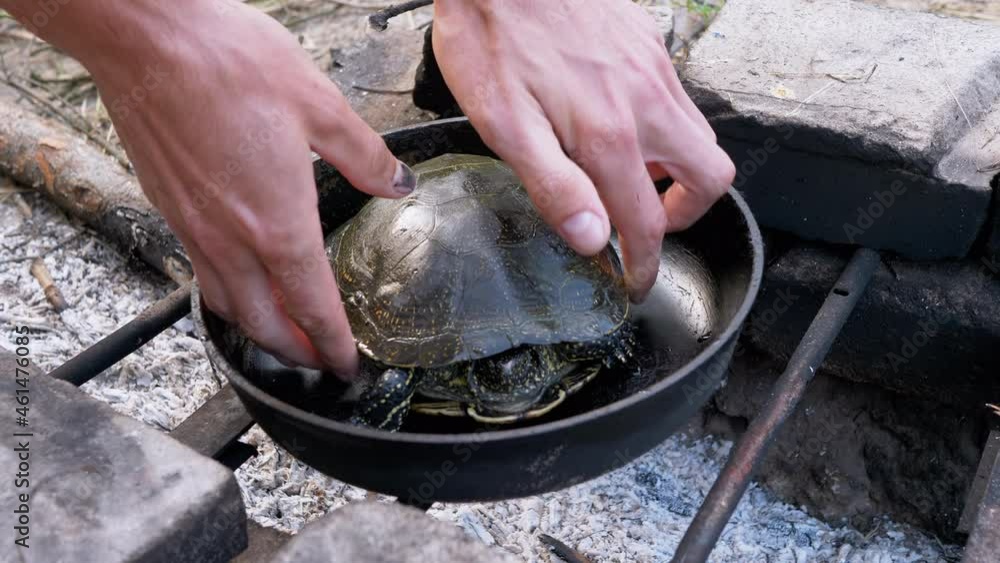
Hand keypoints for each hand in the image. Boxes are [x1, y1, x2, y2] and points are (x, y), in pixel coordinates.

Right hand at [66, 1, 414, 375]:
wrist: (147, 38)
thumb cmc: (229, 64)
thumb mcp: (321, 105)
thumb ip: (363, 155)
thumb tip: (396, 183)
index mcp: (277, 223)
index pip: (313, 307)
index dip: (334, 345)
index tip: (349, 366)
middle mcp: (231, 240)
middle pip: (265, 325)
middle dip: (297, 354)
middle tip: (319, 362)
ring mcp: (193, 228)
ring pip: (227, 307)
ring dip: (259, 331)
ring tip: (282, 334)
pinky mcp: (168, 208)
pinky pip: (200, 273)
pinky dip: (227, 295)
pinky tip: (240, 278)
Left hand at [432, 0, 734, 300]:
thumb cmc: (492, 37)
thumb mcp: (505, 124)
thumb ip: (555, 187)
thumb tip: (593, 239)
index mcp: (609, 135)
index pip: (647, 222)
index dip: (645, 266)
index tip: (636, 283)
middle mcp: (646, 103)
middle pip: (710, 178)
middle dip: (686, 215)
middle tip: (646, 224)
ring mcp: (654, 69)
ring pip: (699, 135)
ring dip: (677, 169)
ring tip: (629, 174)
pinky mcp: (648, 44)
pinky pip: (677, 98)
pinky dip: (663, 126)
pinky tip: (618, 119)